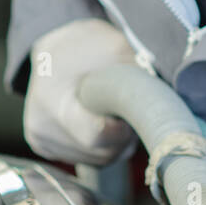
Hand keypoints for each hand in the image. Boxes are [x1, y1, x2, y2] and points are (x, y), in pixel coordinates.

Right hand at [23, 17, 138, 165]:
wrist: (53, 47)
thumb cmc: (86, 44)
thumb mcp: (116, 46)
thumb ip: (138, 74)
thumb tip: (164, 102)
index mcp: (52, 102)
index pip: (96, 136)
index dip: (122, 129)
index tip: (128, 112)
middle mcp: (41, 128)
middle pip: (100, 153)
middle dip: (123, 137)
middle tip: (126, 109)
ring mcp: (41, 140)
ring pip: (97, 160)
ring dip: (114, 143)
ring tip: (113, 114)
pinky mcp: (44, 146)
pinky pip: (86, 158)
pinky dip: (101, 145)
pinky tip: (100, 122)